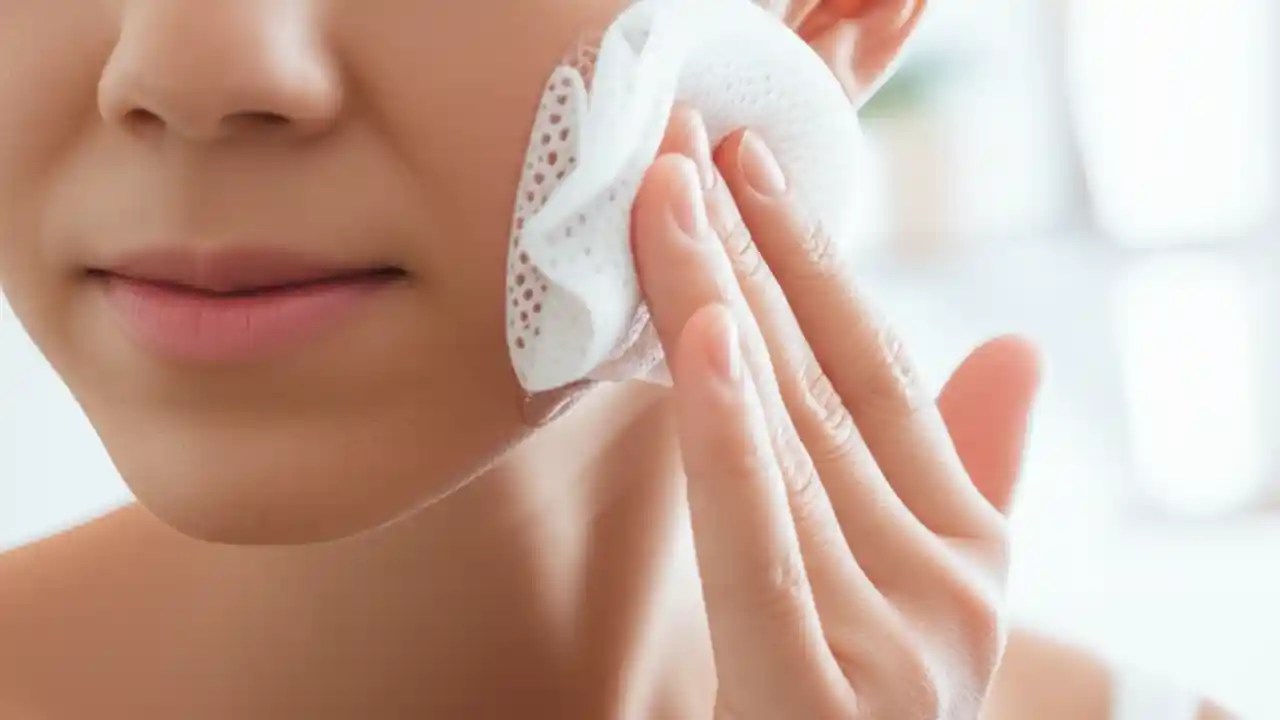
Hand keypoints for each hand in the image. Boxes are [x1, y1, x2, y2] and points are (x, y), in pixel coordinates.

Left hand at [632, 107, 1040, 718]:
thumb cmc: (853, 710)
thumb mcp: (924, 597)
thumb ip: (974, 476)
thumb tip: (1017, 347)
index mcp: (965, 548)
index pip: (880, 368)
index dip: (816, 259)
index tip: (752, 166)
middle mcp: (945, 587)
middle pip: (822, 386)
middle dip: (746, 256)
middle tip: (684, 149)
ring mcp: (896, 646)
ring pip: (784, 444)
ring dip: (719, 310)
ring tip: (671, 204)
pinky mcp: (821, 703)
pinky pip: (761, 547)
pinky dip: (730, 436)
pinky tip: (702, 339)